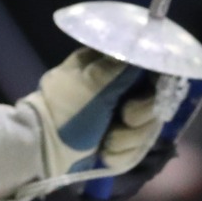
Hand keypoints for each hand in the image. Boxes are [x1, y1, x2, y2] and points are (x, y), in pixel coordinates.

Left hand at [22, 49, 163, 177]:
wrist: (44, 149)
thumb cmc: (66, 111)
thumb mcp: (91, 82)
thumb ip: (120, 65)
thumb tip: (141, 45)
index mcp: (111, 66)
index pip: (152, 68)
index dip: (157, 82)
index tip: (151, 93)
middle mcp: (120, 89)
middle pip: (155, 103)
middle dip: (141, 118)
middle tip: (124, 119)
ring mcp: (120, 117)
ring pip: (147, 129)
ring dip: (129, 140)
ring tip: (107, 143)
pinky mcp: (119, 141)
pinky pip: (136, 149)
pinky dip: (122, 155)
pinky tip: (105, 155)